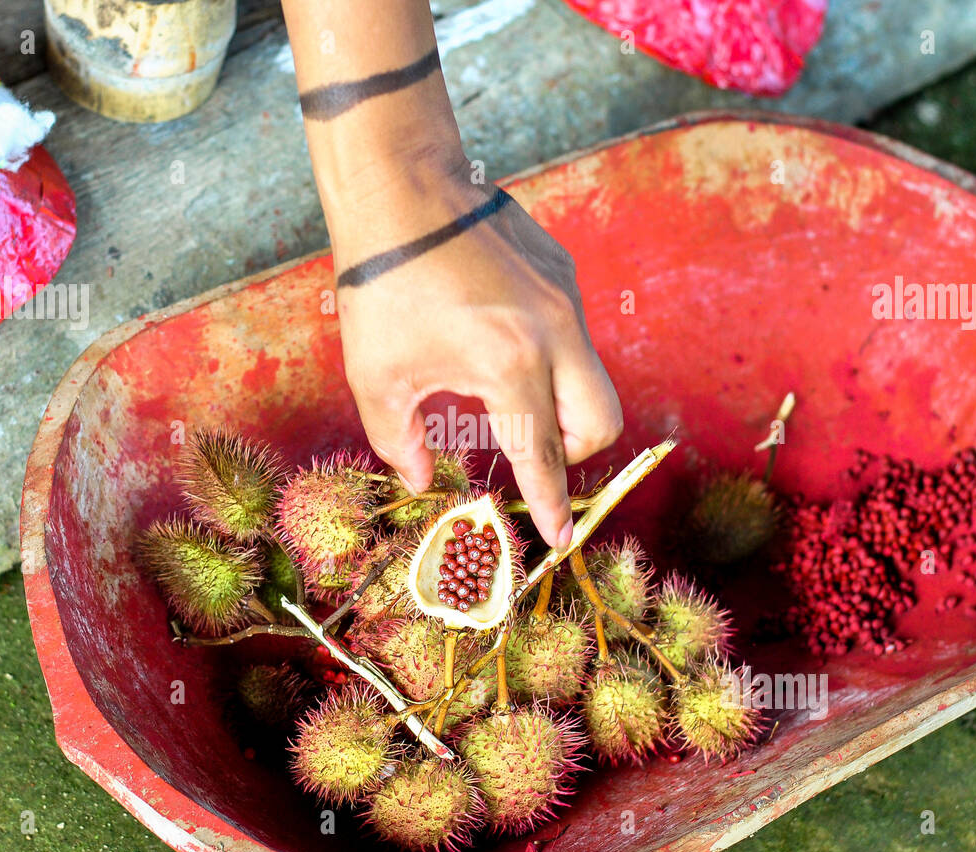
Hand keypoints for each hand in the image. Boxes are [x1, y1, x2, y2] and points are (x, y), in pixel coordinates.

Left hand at [331, 153, 622, 550]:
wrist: (401, 188)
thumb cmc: (381, 286)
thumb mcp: (375, 376)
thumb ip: (399, 441)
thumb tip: (421, 478)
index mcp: (508, 365)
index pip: (541, 454)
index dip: (550, 504)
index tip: (560, 539)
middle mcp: (554, 333)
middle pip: (600, 422)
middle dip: (571, 451)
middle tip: (528, 450)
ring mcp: (566, 298)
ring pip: (593, 377)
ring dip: (560, 402)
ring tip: (503, 390)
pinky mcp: (562, 272)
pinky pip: (574, 333)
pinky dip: (550, 355)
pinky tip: (498, 336)